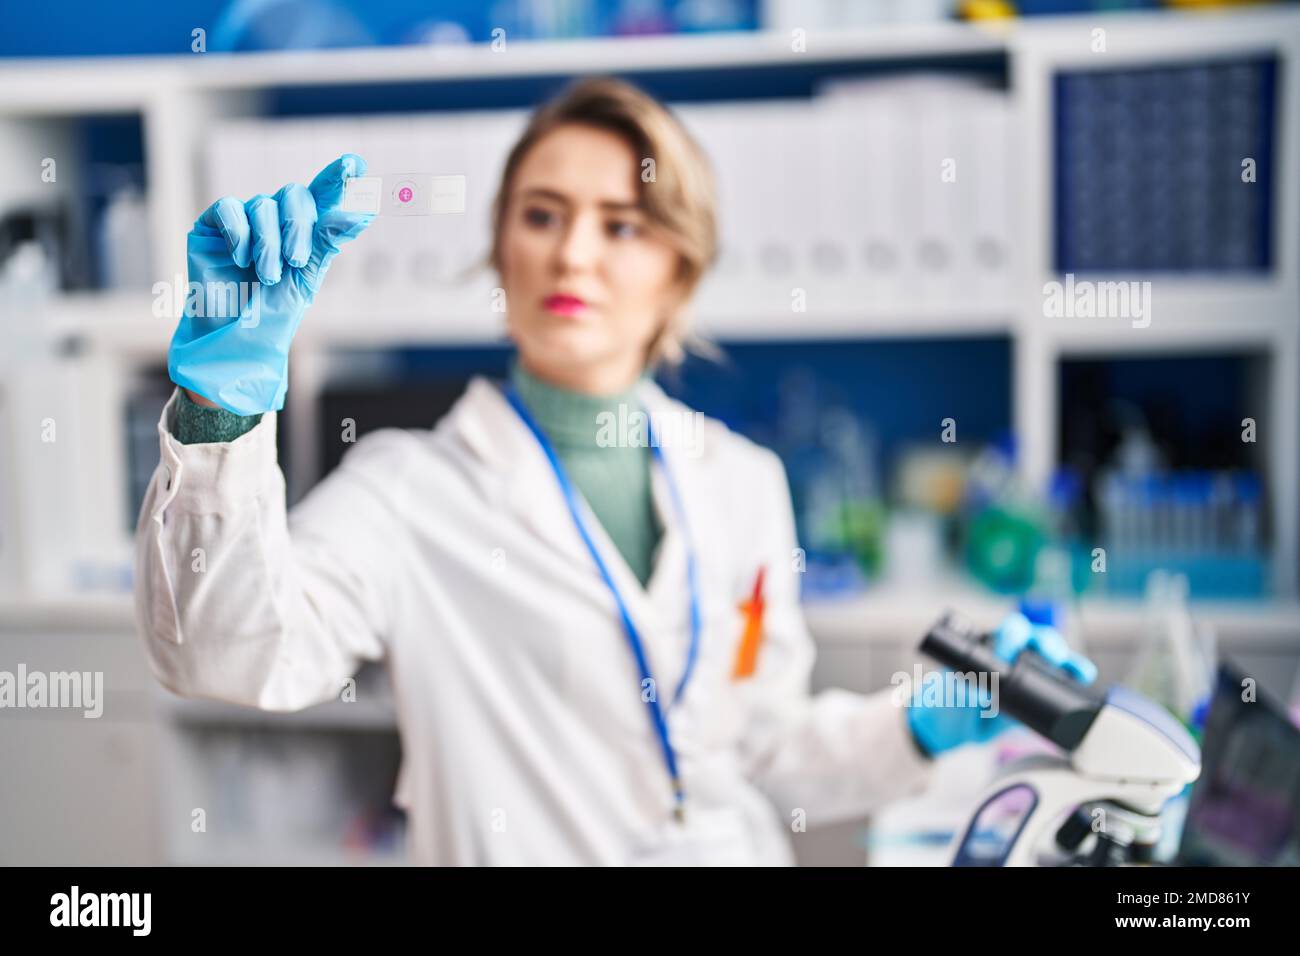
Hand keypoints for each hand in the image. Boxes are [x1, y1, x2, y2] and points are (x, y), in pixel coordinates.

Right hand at [167, 154, 373, 414]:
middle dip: (298, 226)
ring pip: (262, 205)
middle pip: (293, 195)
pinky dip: (239, 233)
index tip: (356, 163)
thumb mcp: (307, 275)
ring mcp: (243, 220)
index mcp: (304, 230)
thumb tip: (358, 206)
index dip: (338, 177)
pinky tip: (241, 260)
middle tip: (295, 260)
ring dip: (269, 242)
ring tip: (268, 275)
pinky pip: (229, 209)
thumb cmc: (273, 310)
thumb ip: (328, 238)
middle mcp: (275, 219)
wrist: (235, 339)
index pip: (323, 194)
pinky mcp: (212, 226)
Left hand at [906, 611, 1096, 757]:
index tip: (1016, 645)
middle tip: (1054, 658)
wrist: (953, 728)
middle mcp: (1011, 653)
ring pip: (1052, 660)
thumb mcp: (950, 692)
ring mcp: (1026, 673)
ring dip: (1068, 661)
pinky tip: (1084, 678)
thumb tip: (979, 689)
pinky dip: (1072, 680)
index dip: (1015, 634)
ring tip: (1080, 670)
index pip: (1008, 632)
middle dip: (1048, 645)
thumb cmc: (946, 698)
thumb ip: (962, 688)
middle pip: (1037, 641)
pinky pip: (1057, 684)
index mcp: (990, 645)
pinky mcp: (1035, 694)